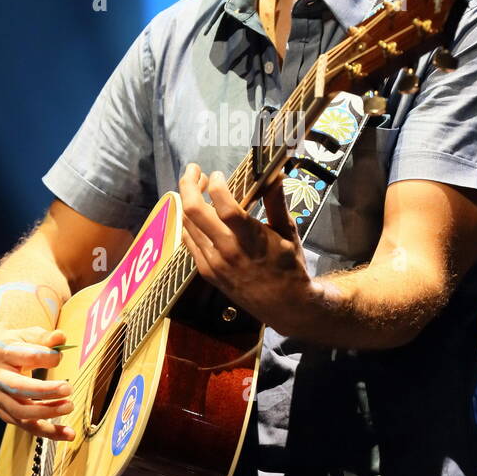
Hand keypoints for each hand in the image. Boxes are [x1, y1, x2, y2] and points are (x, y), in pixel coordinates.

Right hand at [0, 326, 74, 441]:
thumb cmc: (13, 345)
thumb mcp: (26, 334)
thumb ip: (44, 337)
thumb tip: (60, 338)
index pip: (22, 356)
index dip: (44, 357)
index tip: (59, 357)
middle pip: (17, 388)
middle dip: (43, 391)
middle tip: (67, 388)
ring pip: (21, 412)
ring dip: (47, 412)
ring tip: (69, 406)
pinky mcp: (6, 413)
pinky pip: (27, 426)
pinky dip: (48, 431)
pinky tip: (67, 433)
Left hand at [179, 163, 313, 332]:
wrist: (284, 305)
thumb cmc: (289, 265)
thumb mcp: (288, 231)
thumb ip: (277, 201)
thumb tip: (274, 174)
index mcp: (250, 239)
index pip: (224, 206)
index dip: (217, 184)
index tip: (219, 174)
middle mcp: (227, 250)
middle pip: (194, 211)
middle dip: (189, 184)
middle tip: (195, 171)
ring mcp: (213, 263)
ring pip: (187, 224)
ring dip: (188, 201)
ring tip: (197, 188)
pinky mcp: (207, 272)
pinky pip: (189, 241)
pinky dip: (189, 223)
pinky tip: (196, 214)